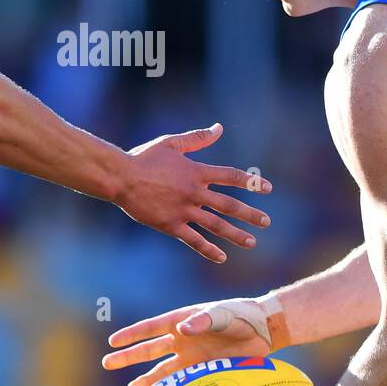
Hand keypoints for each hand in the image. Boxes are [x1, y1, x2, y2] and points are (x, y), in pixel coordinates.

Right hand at [104, 297, 272, 385]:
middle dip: (129, 357)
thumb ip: (203, 321)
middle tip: (107, 363)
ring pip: (163, 369)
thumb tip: (181, 329)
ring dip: (148, 379)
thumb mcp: (223, 315)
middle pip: (150, 349)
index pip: (151, 328)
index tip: (112, 342)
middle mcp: (183, 339)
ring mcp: (192, 355)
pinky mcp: (204, 369)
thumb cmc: (241, 316)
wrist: (263, 329)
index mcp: (183, 320)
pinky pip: (182, 381)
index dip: (132, 335)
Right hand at [116, 123, 272, 262]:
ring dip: (236, 234)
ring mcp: (183, 210)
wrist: (118, 177)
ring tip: (252, 242)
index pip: (231, 177)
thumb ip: (197, 138)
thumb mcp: (171, 143)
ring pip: (215, 225)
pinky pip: (193, 240)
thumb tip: (219, 128)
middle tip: (266, 222)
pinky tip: (222, 257)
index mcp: (196, 172)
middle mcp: (194, 192)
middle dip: (250, 214)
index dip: (251, 182)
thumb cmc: (143, 158)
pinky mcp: (170, 225)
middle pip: (229, 205)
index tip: (268, 188)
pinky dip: (208, 249)